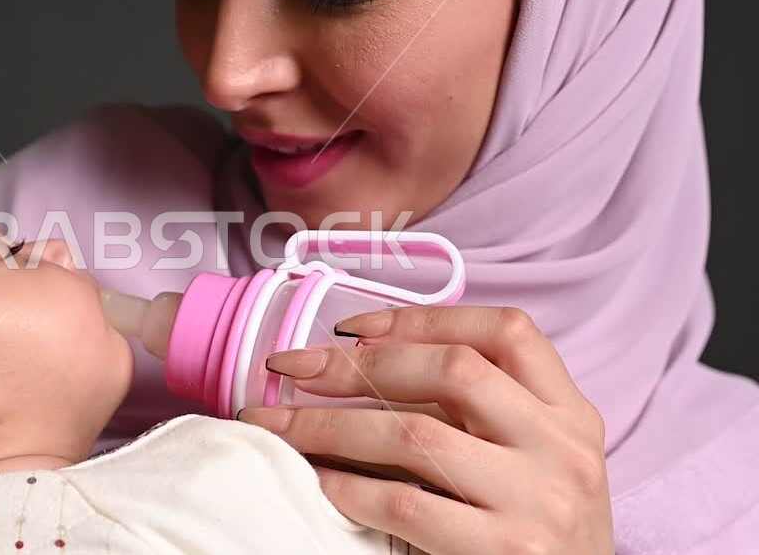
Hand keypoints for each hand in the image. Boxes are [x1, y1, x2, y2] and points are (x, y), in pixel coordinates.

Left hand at [238, 306, 613, 554]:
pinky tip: (319, 481)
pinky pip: (407, 505)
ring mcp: (539, 500)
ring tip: (279, 426)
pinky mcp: (507, 552)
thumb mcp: (531, 459)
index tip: (352, 327)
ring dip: (330, 426)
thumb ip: (476, 413)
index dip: (423, 319)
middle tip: (293, 368)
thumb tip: (357, 365)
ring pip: (415, 435)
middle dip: (358, 365)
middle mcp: (562, 448)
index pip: (504, 331)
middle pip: (453, 370)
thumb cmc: (539, 535)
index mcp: (570, 413)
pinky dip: (350, 488)